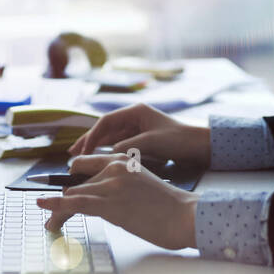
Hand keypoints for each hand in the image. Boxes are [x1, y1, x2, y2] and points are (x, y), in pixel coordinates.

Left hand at [36, 155, 197, 250]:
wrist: (185, 215)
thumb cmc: (168, 206)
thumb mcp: (140, 185)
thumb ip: (118, 185)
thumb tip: (98, 200)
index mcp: (122, 159)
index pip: (85, 164)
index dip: (71, 179)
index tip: (62, 190)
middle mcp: (114, 166)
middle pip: (75, 180)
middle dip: (62, 198)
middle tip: (54, 215)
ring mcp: (111, 184)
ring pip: (72, 194)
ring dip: (57, 210)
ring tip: (50, 225)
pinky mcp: (109, 202)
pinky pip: (74, 202)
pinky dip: (55, 205)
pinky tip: (44, 208)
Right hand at [67, 102, 210, 168]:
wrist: (201, 147)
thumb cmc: (180, 140)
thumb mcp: (152, 143)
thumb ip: (129, 146)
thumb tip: (109, 154)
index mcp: (136, 112)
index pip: (106, 122)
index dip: (91, 135)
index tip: (81, 150)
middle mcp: (135, 118)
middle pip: (106, 129)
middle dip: (89, 140)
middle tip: (72, 154)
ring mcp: (138, 129)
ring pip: (111, 137)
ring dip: (97, 147)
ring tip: (81, 158)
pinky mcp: (142, 140)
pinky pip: (120, 145)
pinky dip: (109, 152)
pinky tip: (100, 161)